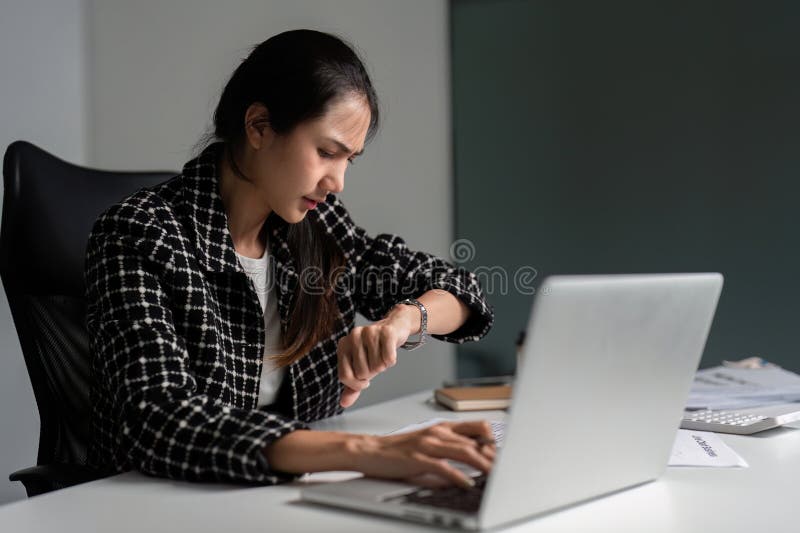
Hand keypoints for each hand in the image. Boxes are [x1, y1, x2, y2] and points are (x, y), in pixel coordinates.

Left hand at [337, 308, 416, 407]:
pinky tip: (390, 351)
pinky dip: (392, 360)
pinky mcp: (386, 332)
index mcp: (343, 345)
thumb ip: (351, 386)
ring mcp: (369, 332)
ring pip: (377, 367)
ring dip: (383, 365)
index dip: (357, 385)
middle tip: (375, 361)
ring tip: (382, 354)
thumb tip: (344, 403)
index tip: (364, 380)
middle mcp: (353, 336)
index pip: (344, 377)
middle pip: (362, 373)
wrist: (393, 327)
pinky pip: (389, 359)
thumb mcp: (360, 368)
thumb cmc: (373, 350)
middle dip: (372, 372)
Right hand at [350, 420, 495, 487]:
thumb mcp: (428, 444)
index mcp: (443, 428)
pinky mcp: (418, 458)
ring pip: (464, 452)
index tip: (505, 454)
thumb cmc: (398, 449)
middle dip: (494, 455)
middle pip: (476, 441)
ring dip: (483, 464)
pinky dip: (458, 477)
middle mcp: (438, 432)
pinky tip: (468, 484)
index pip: (478, 427)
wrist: (369, 450)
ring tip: (495, 476)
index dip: (495, 440)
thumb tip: (473, 465)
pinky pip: (444, 467)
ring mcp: (428, 444)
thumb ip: (450, 450)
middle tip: (507, 468)